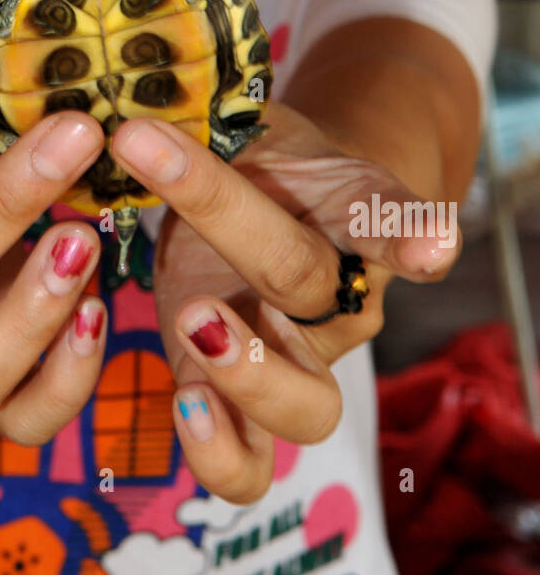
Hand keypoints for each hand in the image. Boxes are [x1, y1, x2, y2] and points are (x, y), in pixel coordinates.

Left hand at [110, 102, 461, 503]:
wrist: (275, 204)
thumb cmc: (268, 162)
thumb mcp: (253, 121)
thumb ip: (216, 120)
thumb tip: (142, 112)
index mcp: (348, 210)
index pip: (381, 211)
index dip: (406, 230)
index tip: (431, 243)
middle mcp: (337, 293)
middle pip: (305, 278)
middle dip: (228, 225)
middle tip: (168, 180)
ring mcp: (296, 357)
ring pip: (307, 404)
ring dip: (250, 372)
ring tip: (194, 322)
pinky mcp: (238, 400)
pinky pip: (250, 462)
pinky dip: (219, 449)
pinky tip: (184, 408)